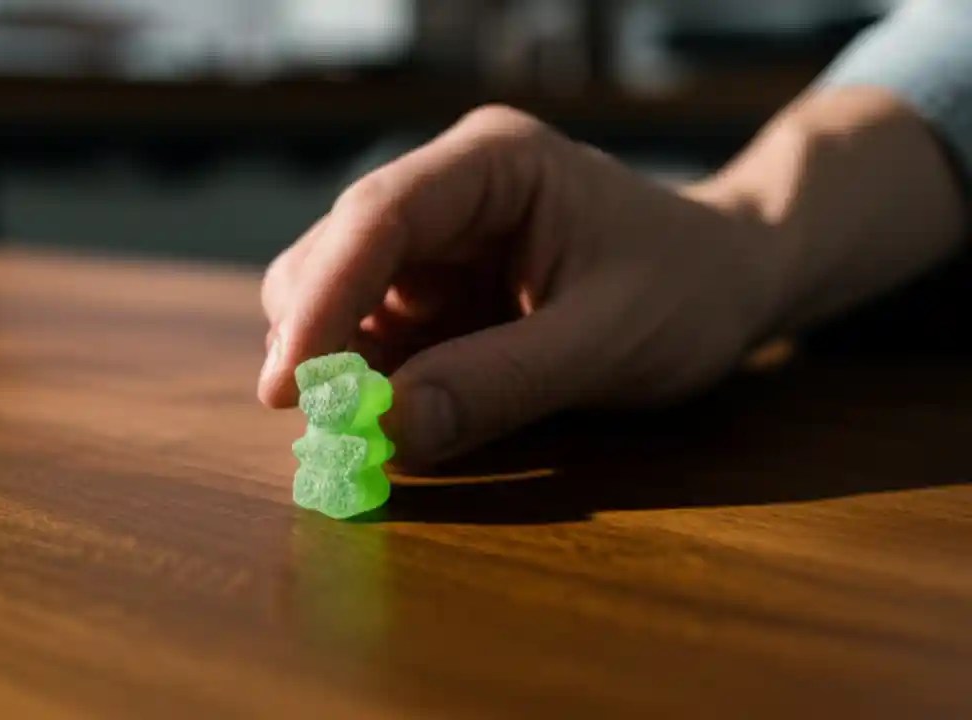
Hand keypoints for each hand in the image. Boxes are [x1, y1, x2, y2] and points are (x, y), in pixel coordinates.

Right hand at [258, 105, 781, 466]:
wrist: (729, 283)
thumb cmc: (688, 290)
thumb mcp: (607, 341)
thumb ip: (499, 384)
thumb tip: (382, 431)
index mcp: (493, 164)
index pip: (378, 214)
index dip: (323, 298)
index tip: (288, 386)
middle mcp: (447, 193)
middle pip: (333, 255)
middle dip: (315, 340)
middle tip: (322, 428)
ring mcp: (434, 247)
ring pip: (335, 301)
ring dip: (335, 372)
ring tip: (362, 436)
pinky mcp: (434, 297)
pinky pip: (371, 342)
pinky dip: (365, 388)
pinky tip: (388, 423)